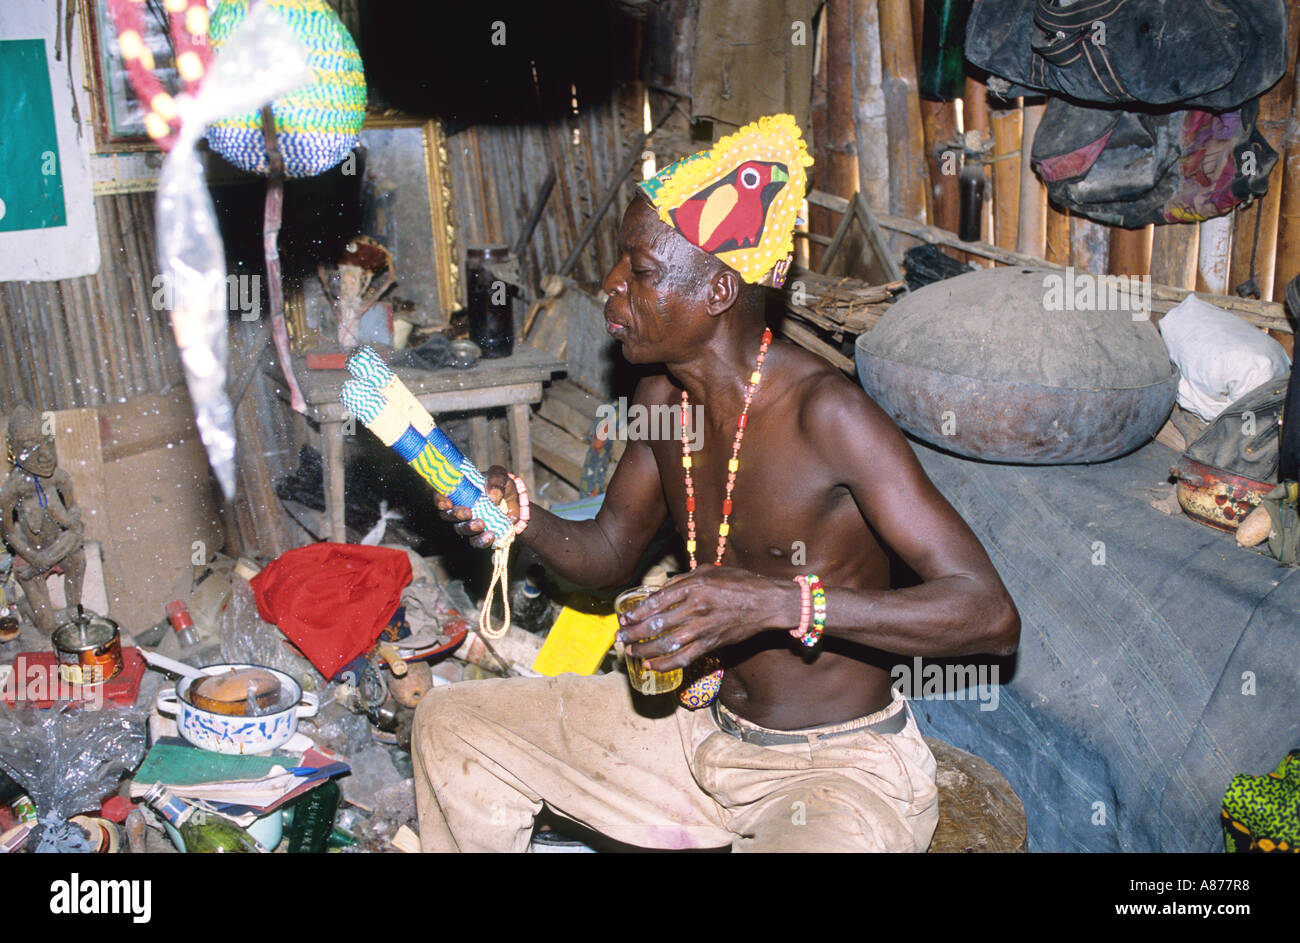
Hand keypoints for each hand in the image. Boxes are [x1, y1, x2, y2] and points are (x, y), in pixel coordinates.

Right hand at [433, 465, 518, 548]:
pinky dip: (482, 540)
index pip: (440, 497)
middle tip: (468, 513)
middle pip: (448, 515)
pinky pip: (475, 541)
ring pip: (460, 529)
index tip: (447, 504)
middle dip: (456, 515)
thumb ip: (496, 482)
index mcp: (457, 491)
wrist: (512, 500)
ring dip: (469, 528)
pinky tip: (491, 536)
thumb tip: (492, 497)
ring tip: (481, 525)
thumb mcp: (500, 477)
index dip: (440, 501)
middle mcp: (458, 508)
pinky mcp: (478, 534)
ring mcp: (467, 523)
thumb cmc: (499, 484)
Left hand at [615, 567, 799, 671]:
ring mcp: (704, 628)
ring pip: (667, 643)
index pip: (658, 601)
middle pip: (657, 624)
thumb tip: (661, 591)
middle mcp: (696, 607)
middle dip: (635, 633)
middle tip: (621, 637)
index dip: (638, 612)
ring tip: (631, 652)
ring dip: (645, 650)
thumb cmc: (740, 582)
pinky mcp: (712, 644)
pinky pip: (684, 658)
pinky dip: (665, 664)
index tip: (625, 618)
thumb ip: (684, 580)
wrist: (768, 602)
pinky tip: (652, 666)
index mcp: (694, 586)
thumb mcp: (710, 571)